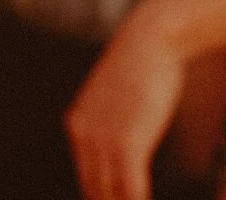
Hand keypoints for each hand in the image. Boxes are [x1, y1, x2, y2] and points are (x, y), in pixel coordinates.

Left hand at [66, 11, 186, 199]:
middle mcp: (82, 135)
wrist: (148, 41)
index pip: (85, 177)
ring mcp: (102, 140)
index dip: (100, 198)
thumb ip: (112, 122)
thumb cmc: (139, 67)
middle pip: (93, 190)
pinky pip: (132, 187)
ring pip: (111, 194)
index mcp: (76, 125)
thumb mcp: (115, 98)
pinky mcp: (127, 142)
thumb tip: (124, 140)